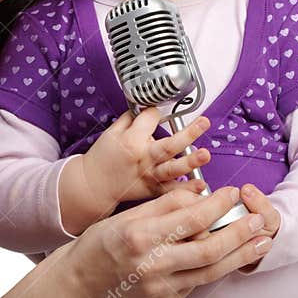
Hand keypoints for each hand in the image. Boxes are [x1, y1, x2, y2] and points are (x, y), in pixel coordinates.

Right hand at [41, 187, 273, 297]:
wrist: (79, 286)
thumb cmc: (99, 246)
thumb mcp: (128, 216)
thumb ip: (165, 205)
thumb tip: (199, 193)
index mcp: (142, 236)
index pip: (191, 218)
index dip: (218, 204)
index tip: (233, 193)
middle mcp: (153, 264)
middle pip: (209, 248)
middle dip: (240, 233)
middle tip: (260, 219)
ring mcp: (161, 287)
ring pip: (211, 270)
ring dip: (241, 255)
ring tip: (262, 242)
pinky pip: (199, 281)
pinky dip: (220, 268)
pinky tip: (234, 257)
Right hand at [83, 108, 211, 205]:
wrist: (92, 185)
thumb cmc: (102, 157)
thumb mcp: (111, 132)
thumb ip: (130, 118)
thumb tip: (147, 106)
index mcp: (131, 141)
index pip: (151, 118)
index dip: (154, 112)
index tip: (153, 112)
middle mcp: (143, 158)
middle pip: (168, 144)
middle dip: (188, 133)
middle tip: (204, 122)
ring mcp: (149, 176)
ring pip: (172, 169)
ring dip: (190, 162)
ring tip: (205, 155)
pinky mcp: (152, 190)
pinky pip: (171, 191)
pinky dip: (186, 190)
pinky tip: (200, 186)